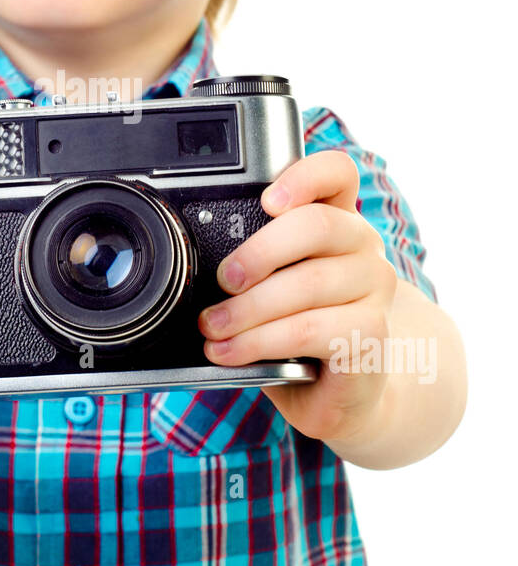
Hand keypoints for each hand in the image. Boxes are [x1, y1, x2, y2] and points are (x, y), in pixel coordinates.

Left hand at [197, 150, 398, 445]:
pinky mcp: (371, 334)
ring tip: (212, 327)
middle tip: (223, 280)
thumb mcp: (271, 287)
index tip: (267, 199)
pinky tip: (231, 351)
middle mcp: (363, 246)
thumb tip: (190, 268)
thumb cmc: (299, 331)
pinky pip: (310, 329)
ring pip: (308, 283)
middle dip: (258, 253)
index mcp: (337, 221)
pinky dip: (260, 341)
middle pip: (317, 225)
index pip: (337, 173)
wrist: (343, 393)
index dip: (305, 176)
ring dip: (248, 309)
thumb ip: (249, 265)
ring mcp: (375, 290)